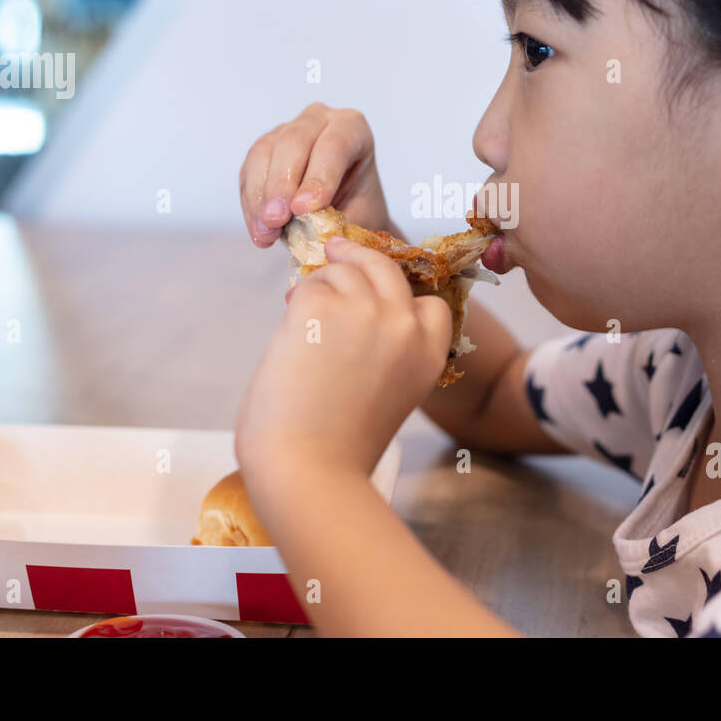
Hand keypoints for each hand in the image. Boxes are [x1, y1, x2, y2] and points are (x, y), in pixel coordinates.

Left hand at [234, 235, 452, 482]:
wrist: (310, 469)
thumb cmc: (340, 448)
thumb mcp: (390, 396)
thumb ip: (388, 355)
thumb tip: (353, 318)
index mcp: (430, 353)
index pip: (430, 304)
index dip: (402, 297)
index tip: (380, 296)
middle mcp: (404, 324)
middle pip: (385, 269)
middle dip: (360, 258)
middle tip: (337, 250)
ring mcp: (364, 310)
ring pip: (342, 271)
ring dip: (320, 286)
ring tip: (302, 317)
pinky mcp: (320, 306)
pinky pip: (307, 286)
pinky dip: (296, 303)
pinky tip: (290, 330)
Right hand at [239, 102, 398, 246]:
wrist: (346, 210)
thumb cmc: (358, 208)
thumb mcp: (361, 217)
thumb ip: (338, 221)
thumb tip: (312, 232)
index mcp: (353, 128)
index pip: (335, 144)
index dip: (318, 177)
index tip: (303, 209)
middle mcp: (319, 120)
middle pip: (294, 141)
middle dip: (282, 185)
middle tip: (276, 220)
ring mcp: (286, 131)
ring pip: (263, 153)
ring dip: (260, 196)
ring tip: (266, 232)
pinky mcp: (262, 150)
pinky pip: (248, 171)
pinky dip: (251, 203)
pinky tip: (259, 229)